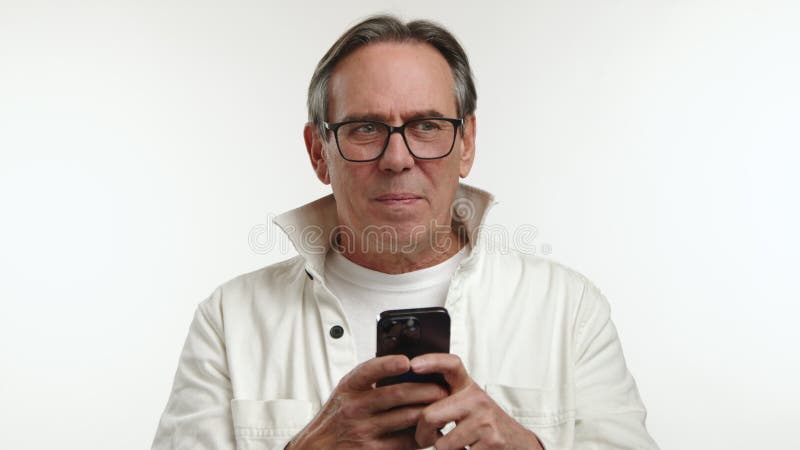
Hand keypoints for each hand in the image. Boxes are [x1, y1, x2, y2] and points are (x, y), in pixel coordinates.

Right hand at [286, 355, 448, 449]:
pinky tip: (431, 429)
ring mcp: (363, 430)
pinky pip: (404, 442)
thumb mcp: (346, 392)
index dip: (388, 364)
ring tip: (443, 406)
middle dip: (426, 390)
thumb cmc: (338, 416)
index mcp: (349, 387)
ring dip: (428, 411)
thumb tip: (405, 367)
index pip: (369, 370)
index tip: (407, 361)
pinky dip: (421, 434)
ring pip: (406, 417)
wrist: (317, 447)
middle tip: (443, 388)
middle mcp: (355, 407)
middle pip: (397, 394)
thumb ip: (369, 380)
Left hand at [411, 354, 543, 449]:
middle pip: (429, 416)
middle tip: (426, 438)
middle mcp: (476, 399)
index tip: (414, 364)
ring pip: (441, 443)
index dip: (431, 361)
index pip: (451, 364)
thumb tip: (411, 401)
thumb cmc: (485, 424)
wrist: (519, 443)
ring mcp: (484, 420)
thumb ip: (446, 399)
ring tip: (454, 445)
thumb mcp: (468, 404)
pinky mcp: (491, 441)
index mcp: (468, 387)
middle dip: (422, 435)